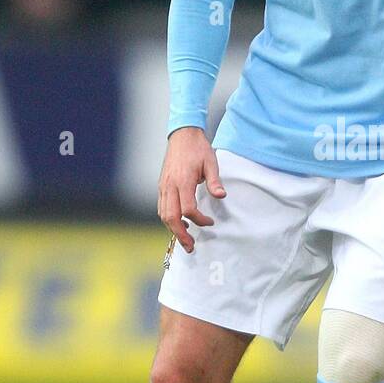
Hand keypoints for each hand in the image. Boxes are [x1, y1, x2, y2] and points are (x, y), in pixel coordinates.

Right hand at [158, 127, 225, 252]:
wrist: (182, 135)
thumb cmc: (198, 148)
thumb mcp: (211, 163)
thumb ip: (214, 181)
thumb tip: (221, 196)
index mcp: (182, 181)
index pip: (188, 209)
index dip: (199, 219)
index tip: (210, 222)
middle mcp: (169, 186)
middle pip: (171, 217)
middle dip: (180, 235)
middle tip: (191, 247)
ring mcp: (163, 186)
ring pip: (163, 214)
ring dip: (173, 229)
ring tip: (185, 239)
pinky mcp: (162, 186)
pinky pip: (162, 207)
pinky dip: (169, 219)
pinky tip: (180, 223)